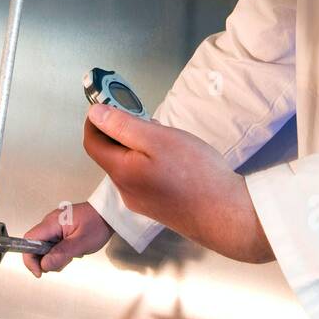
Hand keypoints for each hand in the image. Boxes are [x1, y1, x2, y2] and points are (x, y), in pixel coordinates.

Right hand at [22, 202, 114, 276]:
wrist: (108, 213)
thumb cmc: (98, 223)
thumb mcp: (81, 243)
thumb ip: (61, 254)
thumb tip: (44, 265)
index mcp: (52, 223)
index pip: (29, 241)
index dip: (29, 258)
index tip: (39, 271)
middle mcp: (50, 222)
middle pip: (35, 246)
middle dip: (46, 259)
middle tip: (62, 262)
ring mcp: (54, 225)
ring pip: (44, 247)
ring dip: (55, 256)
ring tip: (73, 254)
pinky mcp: (60, 229)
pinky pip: (53, 244)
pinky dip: (60, 251)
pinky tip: (73, 250)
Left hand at [82, 103, 272, 263]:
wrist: (227, 215)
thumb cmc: (195, 174)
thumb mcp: (157, 139)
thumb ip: (123, 126)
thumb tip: (95, 114)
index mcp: (121, 171)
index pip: (92, 142)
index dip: (95, 120)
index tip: (109, 103)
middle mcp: (126, 190)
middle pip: (110, 154)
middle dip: (120, 131)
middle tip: (143, 116)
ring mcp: (142, 201)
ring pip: (129, 166)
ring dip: (137, 146)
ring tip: (163, 134)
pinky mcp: (158, 207)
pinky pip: (144, 178)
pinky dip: (149, 161)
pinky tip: (173, 157)